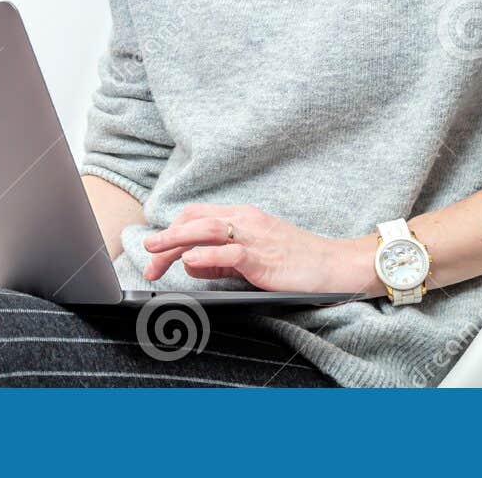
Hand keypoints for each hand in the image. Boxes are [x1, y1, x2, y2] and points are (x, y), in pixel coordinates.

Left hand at [142, 204, 378, 295]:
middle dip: (167, 236)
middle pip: (195, 221)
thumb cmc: (296, 262)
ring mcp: (254, 237)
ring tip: (155, 249)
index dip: (172, 230)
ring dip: (177, 239)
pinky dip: (207, 254)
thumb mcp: (252, 256)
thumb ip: (221, 258)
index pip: (197, 216)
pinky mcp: (263, 257)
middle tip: (146, 253)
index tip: (155, 249)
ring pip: (207, 230)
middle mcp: (245, 221)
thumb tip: (190, 263)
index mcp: (242, 217)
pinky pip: (230, 252)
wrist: (335, 265)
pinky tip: (190, 260)